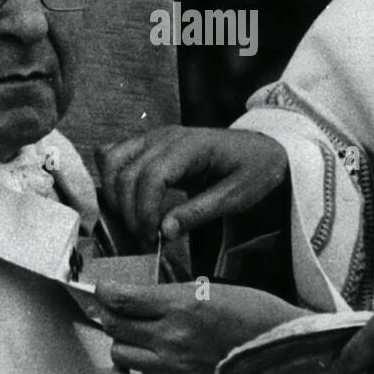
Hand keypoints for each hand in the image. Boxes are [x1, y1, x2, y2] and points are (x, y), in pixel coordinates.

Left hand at [95, 280, 303, 373]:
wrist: (277, 346)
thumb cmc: (250, 312)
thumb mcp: (207, 288)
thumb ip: (168, 294)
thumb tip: (132, 298)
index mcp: (181, 304)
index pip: (121, 299)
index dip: (104, 292)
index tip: (104, 290)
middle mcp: (172, 336)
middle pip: (115, 325)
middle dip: (111, 315)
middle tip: (118, 312)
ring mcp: (173, 367)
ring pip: (120, 353)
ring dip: (121, 342)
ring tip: (132, 337)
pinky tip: (126, 367)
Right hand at [96, 126, 288, 245]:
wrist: (262, 148)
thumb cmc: (254, 170)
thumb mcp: (236, 196)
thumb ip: (199, 212)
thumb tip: (165, 231)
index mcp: (190, 146)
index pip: (151, 176)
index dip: (144, 211)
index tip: (152, 237)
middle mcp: (165, 136)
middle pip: (126, 172)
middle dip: (128, 210)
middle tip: (146, 237)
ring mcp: (154, 137)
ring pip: (112, 160)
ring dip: (113, 195)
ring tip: (134, 221)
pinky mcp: (149, 143)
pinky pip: (115, 153)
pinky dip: (110, 177)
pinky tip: (123, 199)